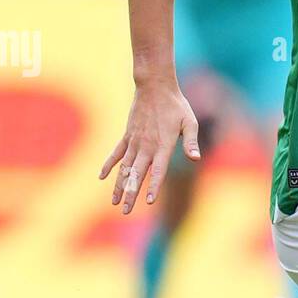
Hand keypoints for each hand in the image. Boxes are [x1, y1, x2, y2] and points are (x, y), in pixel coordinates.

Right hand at [99, 77, 199, 212]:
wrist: (154, 86)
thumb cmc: (176, 105)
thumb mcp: (190, 122)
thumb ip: (191, 141)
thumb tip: (195, 158)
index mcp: (163, 145)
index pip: (158, 170)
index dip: (154, 186)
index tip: (149, 201)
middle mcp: (147, 146)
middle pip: (137, 174)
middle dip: (131, 194)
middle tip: (125, 212)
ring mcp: (135, 141)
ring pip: (124, 168)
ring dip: (119, 185)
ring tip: (114, 203)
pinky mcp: (127, 135)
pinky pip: (116, 153)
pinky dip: (109, 165)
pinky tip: (102, 177)